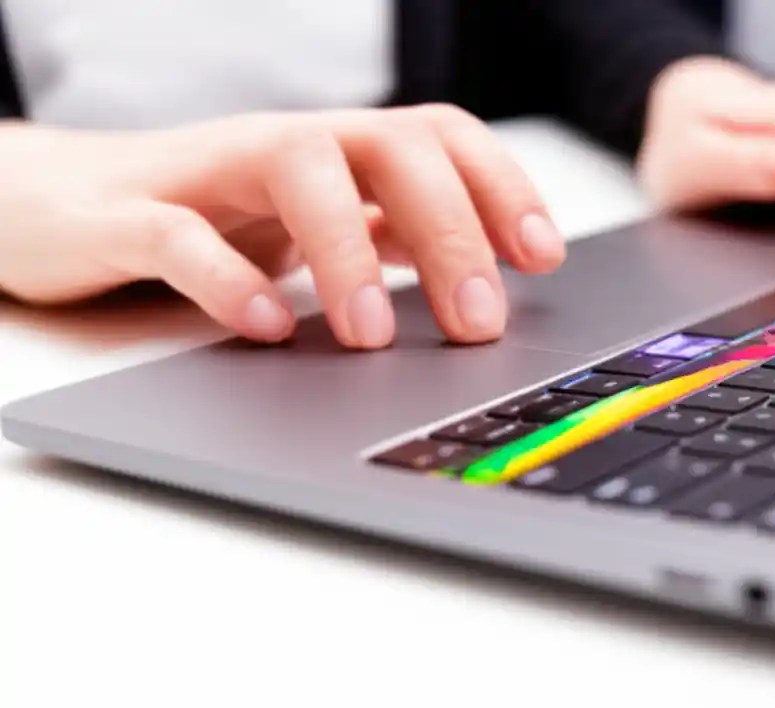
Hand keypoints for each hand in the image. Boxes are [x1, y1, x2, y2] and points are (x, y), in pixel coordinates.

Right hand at [0, 106, 565, 347]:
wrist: (62, 204)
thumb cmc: (210, 217)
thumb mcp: (319, 225)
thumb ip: (392, 240)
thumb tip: (487, 287)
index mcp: (340, 152)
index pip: (439, 136)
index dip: (500, 185)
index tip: (541, 255)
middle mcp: (286, 147)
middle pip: (389, 147)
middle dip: (448, 231)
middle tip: (478, 320)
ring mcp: (209, 173)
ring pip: (296, 168)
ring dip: (347, 250)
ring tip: (373, 332)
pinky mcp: (129, 216)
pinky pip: (179, 234)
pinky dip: (226, 279)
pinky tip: (268, 327)